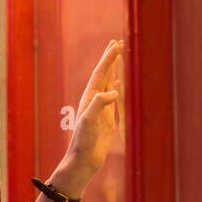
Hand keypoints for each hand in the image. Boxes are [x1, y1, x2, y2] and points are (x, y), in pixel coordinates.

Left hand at [56, 39, 122, 186]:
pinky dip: (114, 87)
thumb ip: (100, 104)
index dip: (109, 59)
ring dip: (113, 69)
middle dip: (110, 58)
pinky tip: (117, 84)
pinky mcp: (105, 118)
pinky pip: (111, 97)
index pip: (100, 73)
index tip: (117, 45)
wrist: (83, 159)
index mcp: (89, 97)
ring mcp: (100, 108)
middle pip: (103, 74)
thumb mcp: (91, 121)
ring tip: (118, 57)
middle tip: (118, 42)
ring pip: (107, 83)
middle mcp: (93, 100)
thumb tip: (115, 92)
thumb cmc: (84, 141)